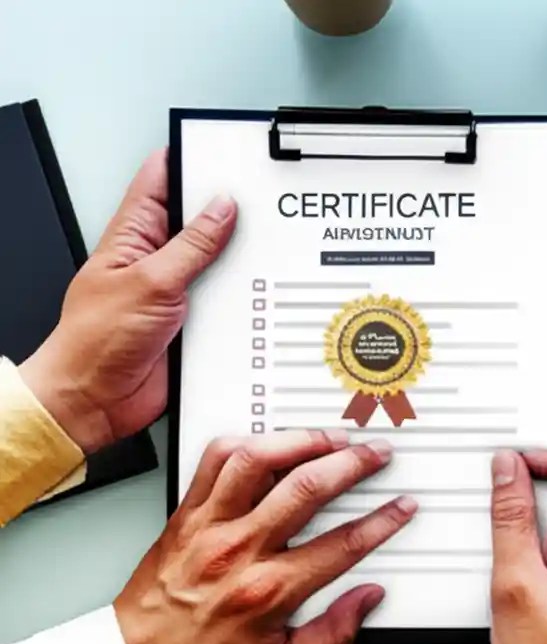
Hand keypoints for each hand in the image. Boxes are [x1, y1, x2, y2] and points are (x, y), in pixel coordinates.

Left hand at [19, 149, 236, 452]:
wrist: (95, 401)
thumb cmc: (95, 342)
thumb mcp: (150, 282)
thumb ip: (192, 245)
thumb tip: (221, 208)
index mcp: (133, 236)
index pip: (161, 180)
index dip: (190, 160)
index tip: (224, 151)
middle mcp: (156, 259)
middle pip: (199, 220)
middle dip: (229, 210)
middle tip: (261, 201)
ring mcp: (177, 290)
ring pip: (219, 261)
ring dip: (239, 259)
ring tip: (263, 247)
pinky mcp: (195, 320)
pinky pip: (227, 300)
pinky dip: (244, 296)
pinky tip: (258, 291)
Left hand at [114, 430, 416, 643]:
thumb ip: (331, 637)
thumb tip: (367, 599)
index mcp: (267, 592)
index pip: (342, 544)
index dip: (382, 521)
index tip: (400, 507)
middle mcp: (238, 551)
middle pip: (307, 488)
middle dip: (353, 464)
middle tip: (376, 454)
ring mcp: (209, 526)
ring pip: (258, 460)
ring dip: (302, 441)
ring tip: (331, 436)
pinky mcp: (186, 513)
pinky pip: (214, 461)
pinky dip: (246, 441)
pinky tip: (272, 441)